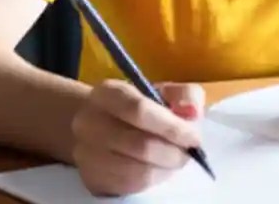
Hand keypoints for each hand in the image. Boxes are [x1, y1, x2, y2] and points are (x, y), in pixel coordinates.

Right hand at [70, 80, 203, 195]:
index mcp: (108, 93)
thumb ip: (185, 96)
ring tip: (175, 160)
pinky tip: (158, 169)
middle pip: (140, 145)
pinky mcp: (91, 179)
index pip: (139, 110)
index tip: (193, 137)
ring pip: (136, 171)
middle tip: (188, 153)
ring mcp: (85, 153)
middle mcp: (89, 122)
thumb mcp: (163, 91)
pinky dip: (151, 179)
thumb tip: (192, 113)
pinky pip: (129, 186)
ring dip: (165, 169)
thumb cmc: (139, 107)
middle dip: (173, 152)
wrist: (100, 125)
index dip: (171, 127)